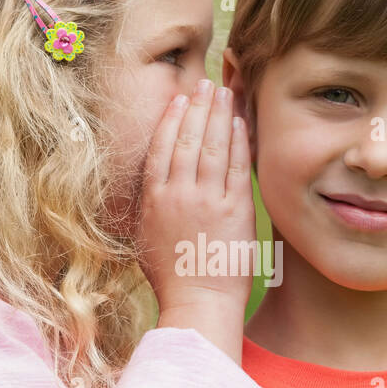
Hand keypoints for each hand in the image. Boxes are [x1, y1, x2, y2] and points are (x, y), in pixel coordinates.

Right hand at [139, 79, 254, 358]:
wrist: (198, 304)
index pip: (162, 148)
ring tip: (224, 92)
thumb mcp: (146, 240)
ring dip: (218, 116)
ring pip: (211, 147)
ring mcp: (207, 200)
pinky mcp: (235, 211)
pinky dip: (238, 142)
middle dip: (197, 107)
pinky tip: (240, 123)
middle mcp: (178, 195)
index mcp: (154, 201)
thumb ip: (151, 208)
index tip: (179, 99)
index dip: (171, 119)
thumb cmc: (172, 280)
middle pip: (187, 139)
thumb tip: (154, 189)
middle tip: (205, 83)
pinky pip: (236, 167)